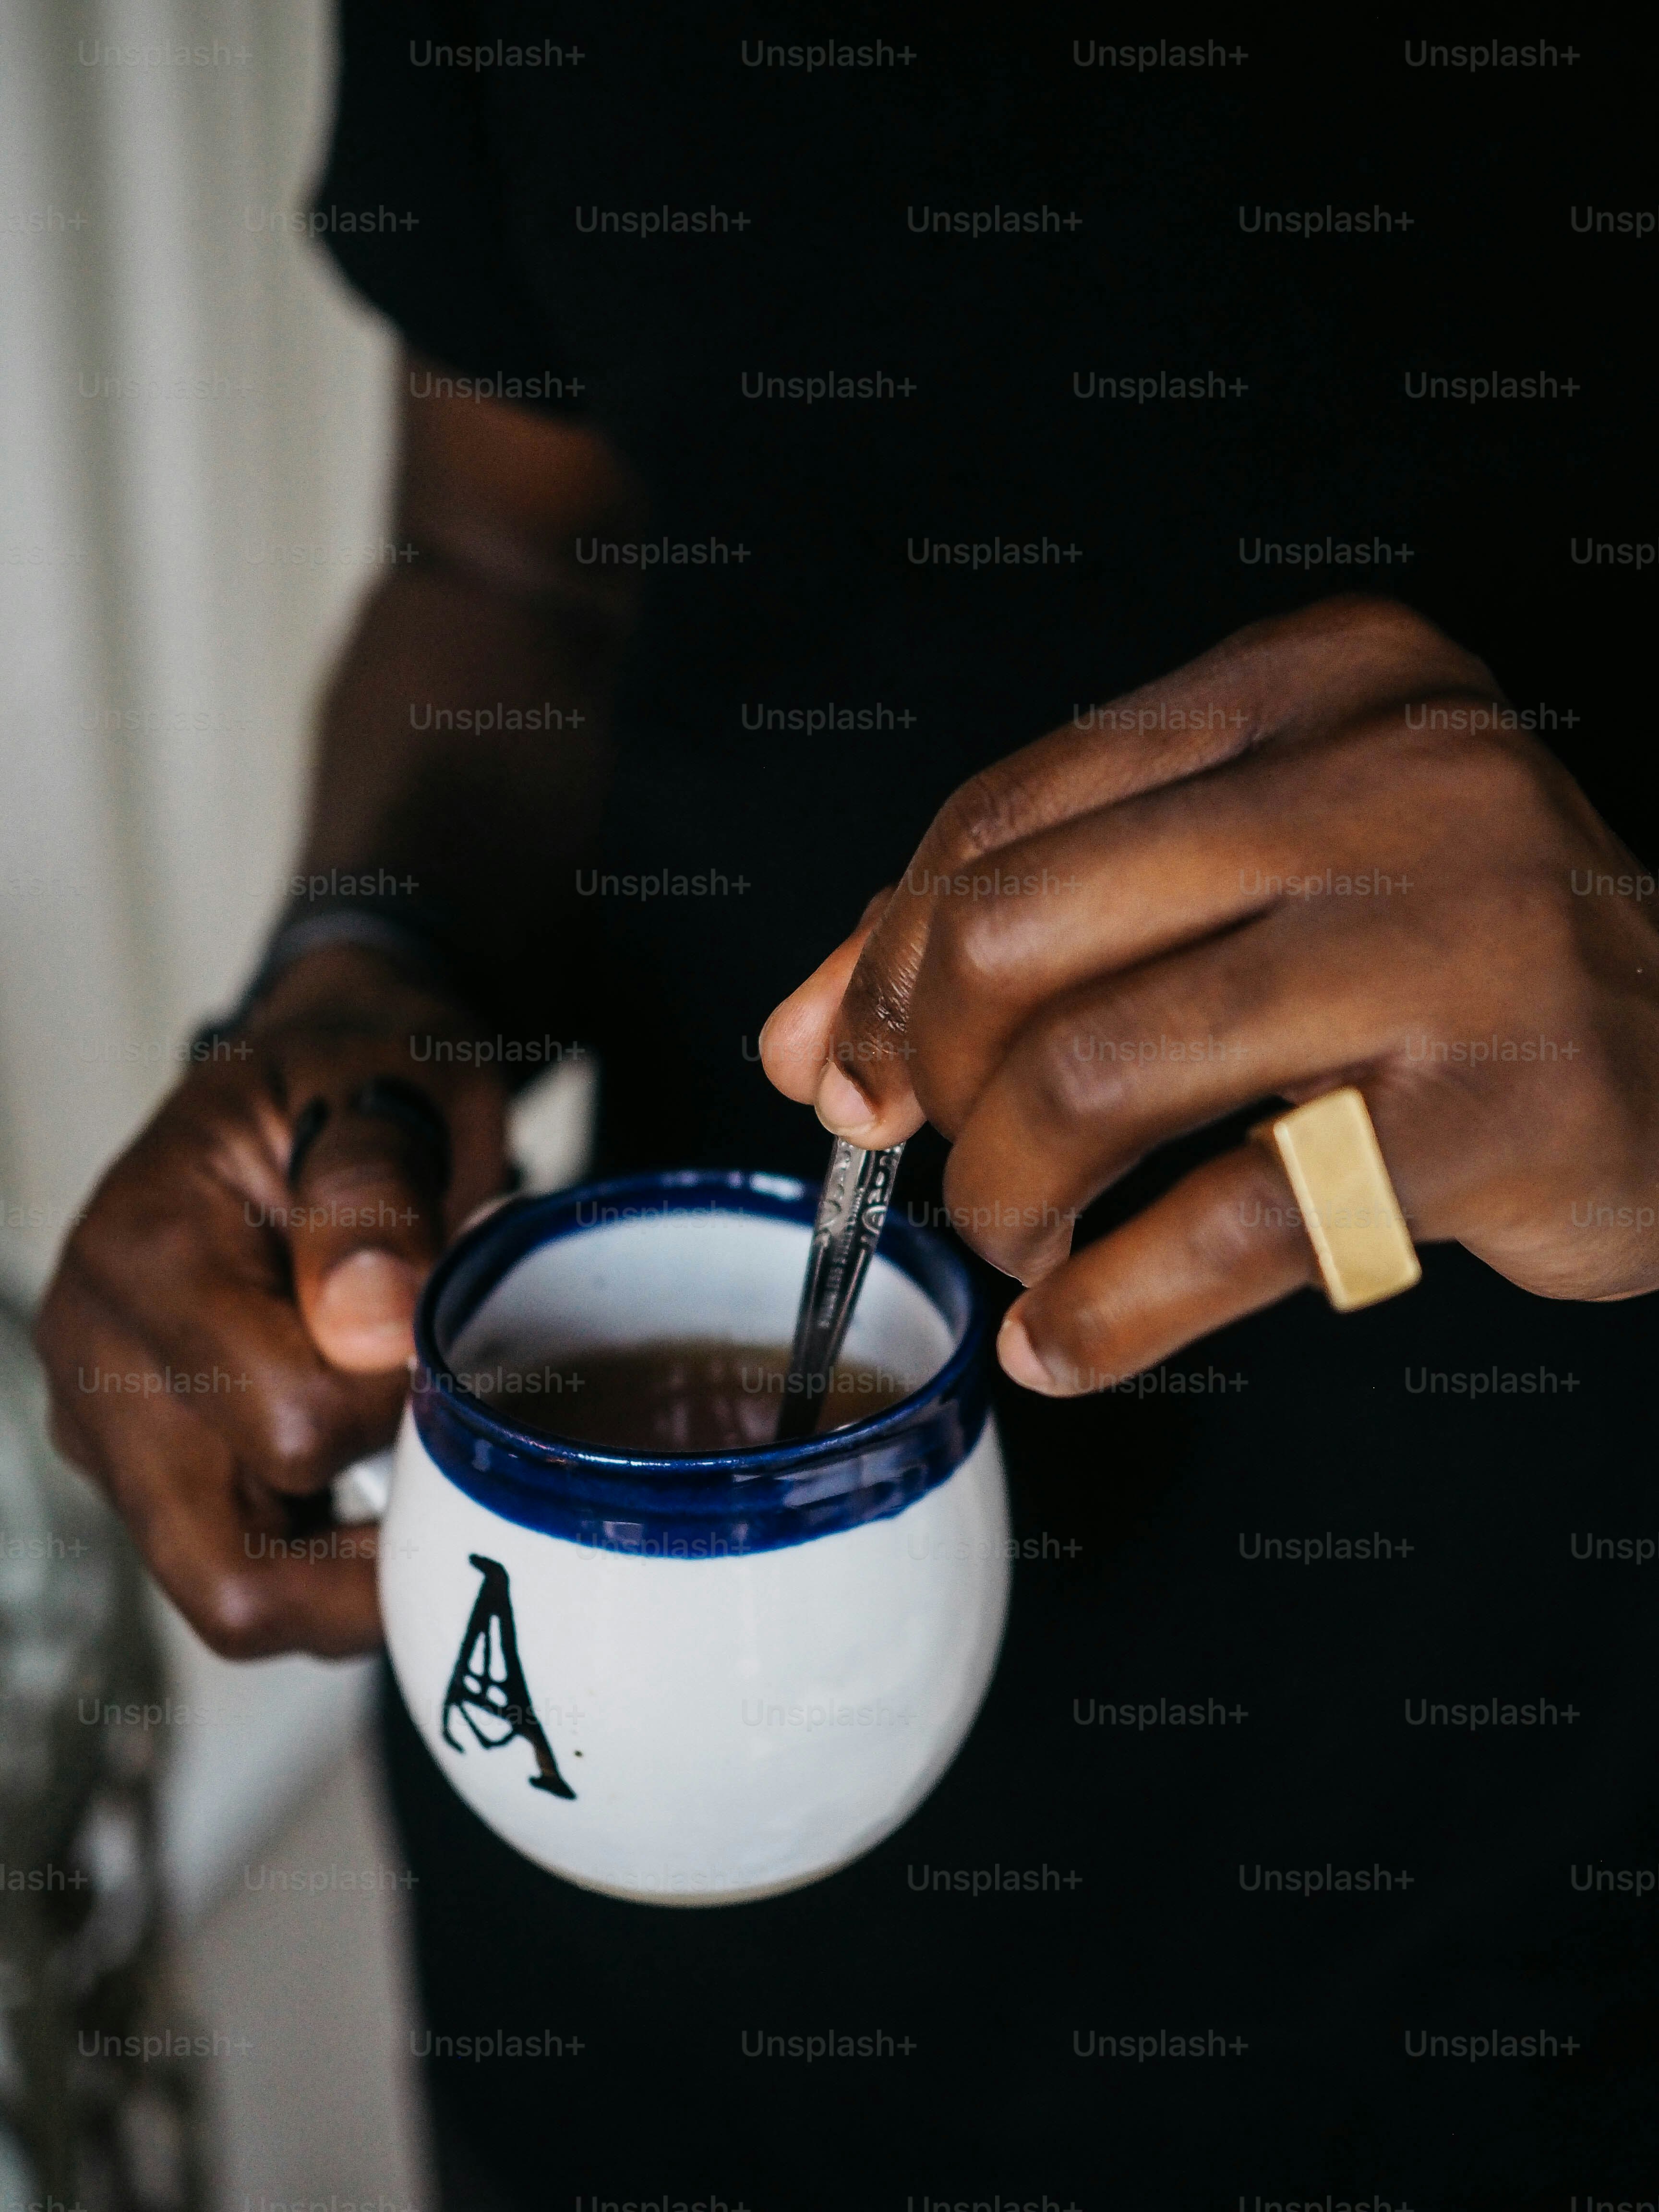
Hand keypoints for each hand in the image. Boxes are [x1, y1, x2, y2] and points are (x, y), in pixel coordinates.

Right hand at [33, 948, 508, 1654]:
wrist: (320, 1078)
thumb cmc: (364, 1080)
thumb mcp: (393, 1090)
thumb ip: (376, 1193)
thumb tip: (375, 1317)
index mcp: (146, 1257)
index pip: (290, 1423)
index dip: (404, 1412)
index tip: (459, 1347)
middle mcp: (99, 1359)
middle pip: (226, 1571)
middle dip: (366, 1569)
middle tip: (468, 1497)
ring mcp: (111, 1426)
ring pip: (229, 1594)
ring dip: (349, 1571)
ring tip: (430, 1476)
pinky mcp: (144, 1465)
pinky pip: (239, 1566)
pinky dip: (327, 1555)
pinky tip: (386, 1478)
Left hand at [762, 597, 1658, 1394]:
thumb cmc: (1442, 967)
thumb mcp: (1242, 890)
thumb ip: (1021, 933)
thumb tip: (806, 1046)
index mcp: (1310, 684)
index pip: (1003, 809)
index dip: (882, 958)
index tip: (849, 1067)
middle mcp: (1384, 774)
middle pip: (1015, 929)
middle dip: (930, 1075)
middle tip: (937, 1153)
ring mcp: (1451, 934)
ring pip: (1096, 1075)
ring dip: (1009, 1196)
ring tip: (1021, 1241)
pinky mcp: (1494, 1107)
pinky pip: (1230, 1221)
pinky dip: (1108, 1310)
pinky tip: (1070, 1341)